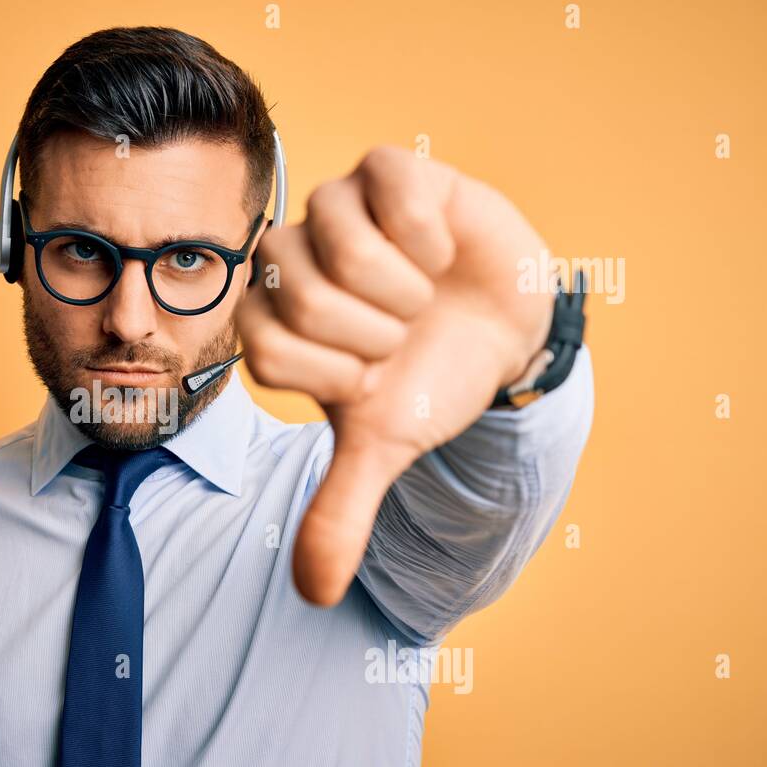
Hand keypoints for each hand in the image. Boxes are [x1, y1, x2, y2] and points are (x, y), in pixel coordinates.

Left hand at [236, 146, 552, 605]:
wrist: (503, 330)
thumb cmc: (430, 379)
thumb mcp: (385, 447)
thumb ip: (340, 510)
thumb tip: (314, 596)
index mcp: (273, 323)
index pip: (263, 350)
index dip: (331, 374)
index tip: (373, 378)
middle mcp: (292, 260)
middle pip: (293, 294)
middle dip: (368, 333)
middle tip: (402, 336)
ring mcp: (337, 209)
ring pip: (334, 239)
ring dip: (397, 288)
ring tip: (423, 295)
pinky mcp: (389, 171)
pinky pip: (384, 181)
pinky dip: (423, 231)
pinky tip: (440, 252)